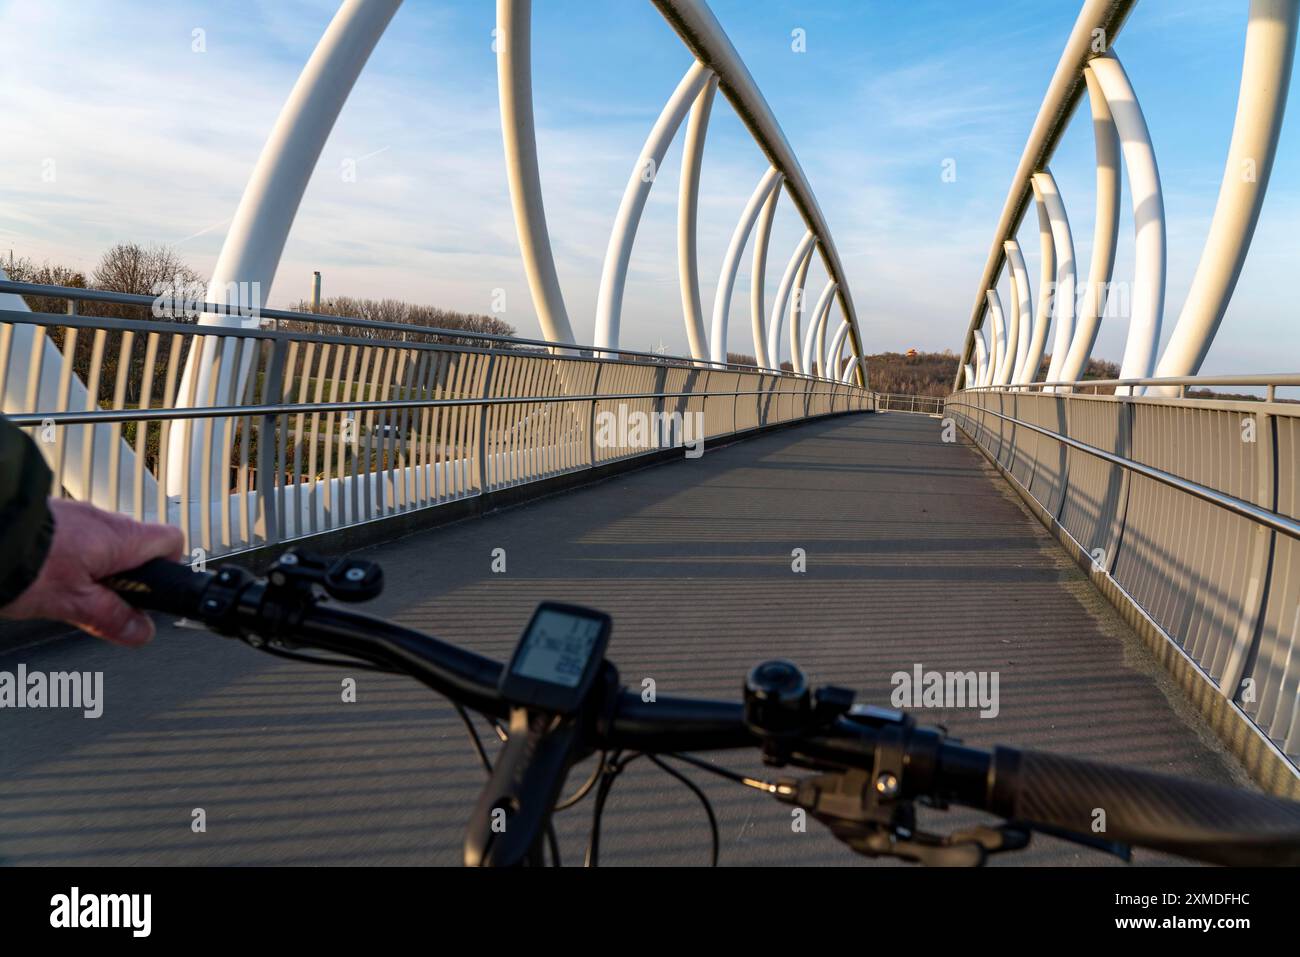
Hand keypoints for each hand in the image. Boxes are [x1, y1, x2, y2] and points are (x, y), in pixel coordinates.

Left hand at [1, 498, 184, 645]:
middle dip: (123, 576)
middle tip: (102, 602)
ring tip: (67, 591)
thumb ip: (113, 619)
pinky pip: (74, 535)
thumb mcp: (74, 604)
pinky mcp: (51, 515)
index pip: (172, 541)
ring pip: (101, 542)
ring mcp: (77, 513)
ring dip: (93, 566)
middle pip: (135, 546)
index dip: (170, 567)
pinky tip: (46, 574)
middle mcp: (104, 519)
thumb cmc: (27, 564)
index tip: (152, 592)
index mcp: (122, 538)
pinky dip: (68, 554)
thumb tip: (141, 632)